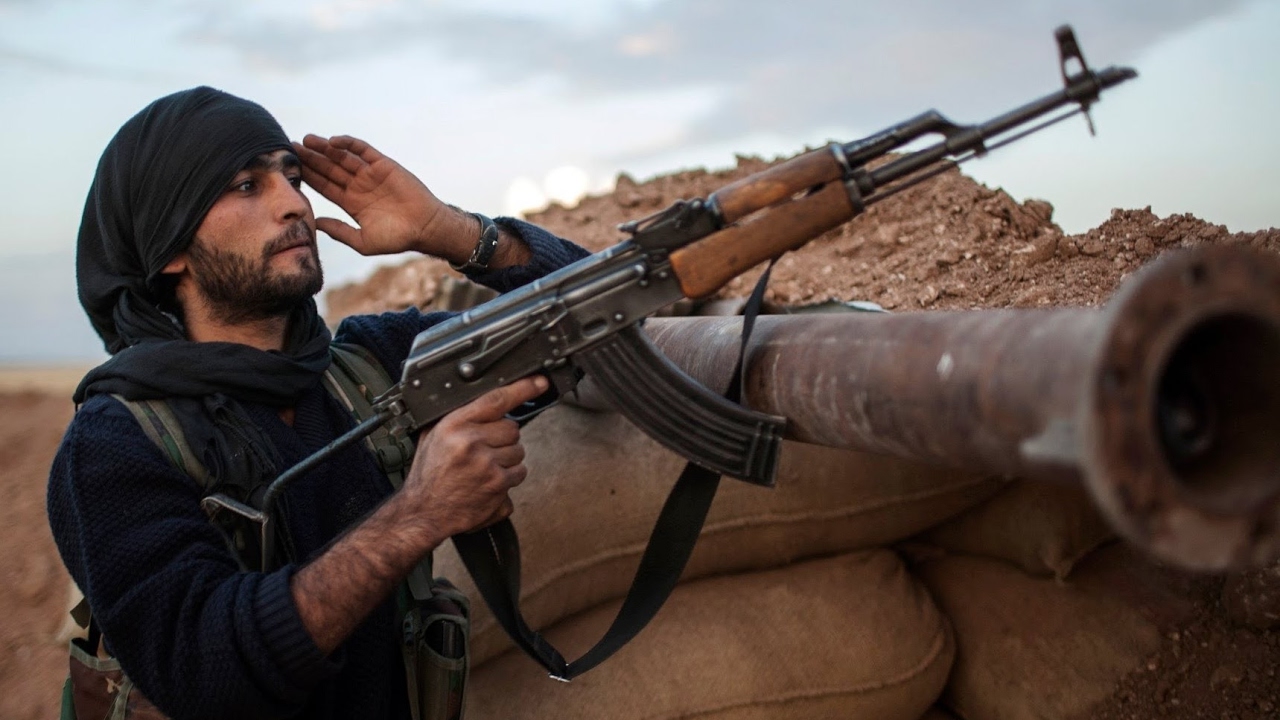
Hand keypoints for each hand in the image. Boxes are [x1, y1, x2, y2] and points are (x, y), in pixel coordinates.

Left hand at [294, 134, 468, 258]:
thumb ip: (339, 231)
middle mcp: (359, 186)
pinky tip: (332, 141)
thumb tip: (315, 222)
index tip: (290, 169)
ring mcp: (371, 174)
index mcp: (352, 203)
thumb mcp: (363, 241)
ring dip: (325, 148)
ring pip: (342, 157)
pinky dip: (348, 144)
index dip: (308, 177)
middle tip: (291, 148)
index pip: (325, 187)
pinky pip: (363, 150)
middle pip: (329, 169)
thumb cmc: (397, 238)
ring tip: (306, 140)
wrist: (425, 227)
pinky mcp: (383, 164)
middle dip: (311, 159)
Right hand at [402, 376, 548, 538]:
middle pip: (512, 428)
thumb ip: (458, 418)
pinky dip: (509, 478)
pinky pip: (519, 473)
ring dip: (507, 459)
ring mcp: (486, 464)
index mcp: (454, 425)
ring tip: (484, 468)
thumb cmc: (428, 475)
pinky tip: (489, 481)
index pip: (496, 400)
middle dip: (503, 439)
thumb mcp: (432, 436)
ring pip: (519, 451)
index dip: (522, 389)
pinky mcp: (497, 484)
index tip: (539, 383)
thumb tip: (486, 404)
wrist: (424, 512)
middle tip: (484, 450)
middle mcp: (471, 442)